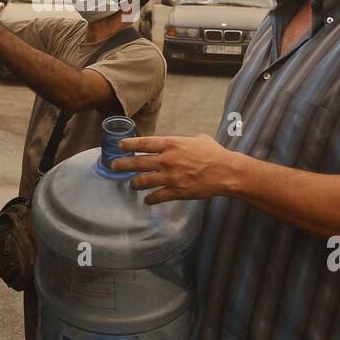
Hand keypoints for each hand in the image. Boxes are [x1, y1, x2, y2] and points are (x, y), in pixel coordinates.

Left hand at [110, 134, 242, 203]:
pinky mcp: (176, 191)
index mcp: (171, 144)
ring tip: (132, 184)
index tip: (119, 146)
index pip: (143, 143)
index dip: (129, 144)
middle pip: (137, 162)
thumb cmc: (214, 153)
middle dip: (122, 165)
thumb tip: (185, 140)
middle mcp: (167, 160)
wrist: (226, 172)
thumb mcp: (199, 139)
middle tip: (114, 166)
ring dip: (135, 183)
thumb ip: (186, 140)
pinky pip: (157, 196)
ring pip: (143, 181)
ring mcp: (170, 177)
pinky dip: (150, 199)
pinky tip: (147, 200)